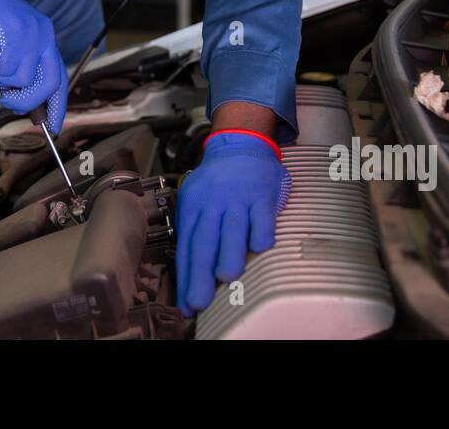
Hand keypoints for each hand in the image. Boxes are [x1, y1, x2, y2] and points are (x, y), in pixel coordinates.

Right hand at [0, 0, 67, 132]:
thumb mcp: (5, 46)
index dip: (57, 104)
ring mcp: (31, 32)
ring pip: (21, 79)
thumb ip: (18, 72)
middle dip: (28, 100)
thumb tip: (22, 106)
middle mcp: (43, 33)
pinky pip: (2, 68)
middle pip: (50, 83)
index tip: (53, 126)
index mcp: (44, 35)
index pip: (59, 76)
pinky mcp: (15, 33)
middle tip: (7, 102)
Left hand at [176, 130, 289, 315]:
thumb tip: (191, 273)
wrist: (241, 144)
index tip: (186, 304)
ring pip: (232, 227)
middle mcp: (213, 203)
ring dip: (229, 252)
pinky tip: (260, 248)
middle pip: (204, 240)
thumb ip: (196, 231)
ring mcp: (237, 197)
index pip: (187, 245)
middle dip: (200, 273)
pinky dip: (261, 231)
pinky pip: (261, 215)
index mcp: (193, 207)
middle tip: (200, 300)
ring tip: (226, 277)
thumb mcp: (197, 199)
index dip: (186, 276)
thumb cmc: (217, 182)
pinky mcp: (261, 194)